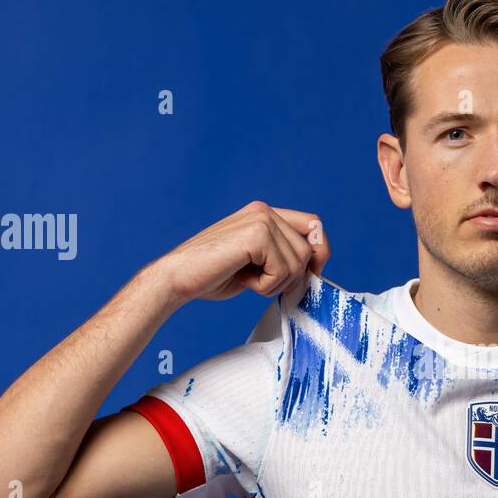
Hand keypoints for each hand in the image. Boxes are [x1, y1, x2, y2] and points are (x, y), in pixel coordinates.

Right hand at [159, 201, 331, 303]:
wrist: (177, 278)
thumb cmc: (213, 276)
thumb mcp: (257, 264)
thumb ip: (282, 258)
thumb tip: (315, 269)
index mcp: (265, 215)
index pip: (314, 225)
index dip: (320, 252)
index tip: (310, 275)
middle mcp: (265, 211)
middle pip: (311, 247)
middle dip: (294, 276)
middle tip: (264, 283)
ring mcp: (261, 219)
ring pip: (299, 262)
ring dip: (276, 283)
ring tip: (248, 280)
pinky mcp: (256, 234)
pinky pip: (283, 269)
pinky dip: (266, 285)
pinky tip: (243, 280)